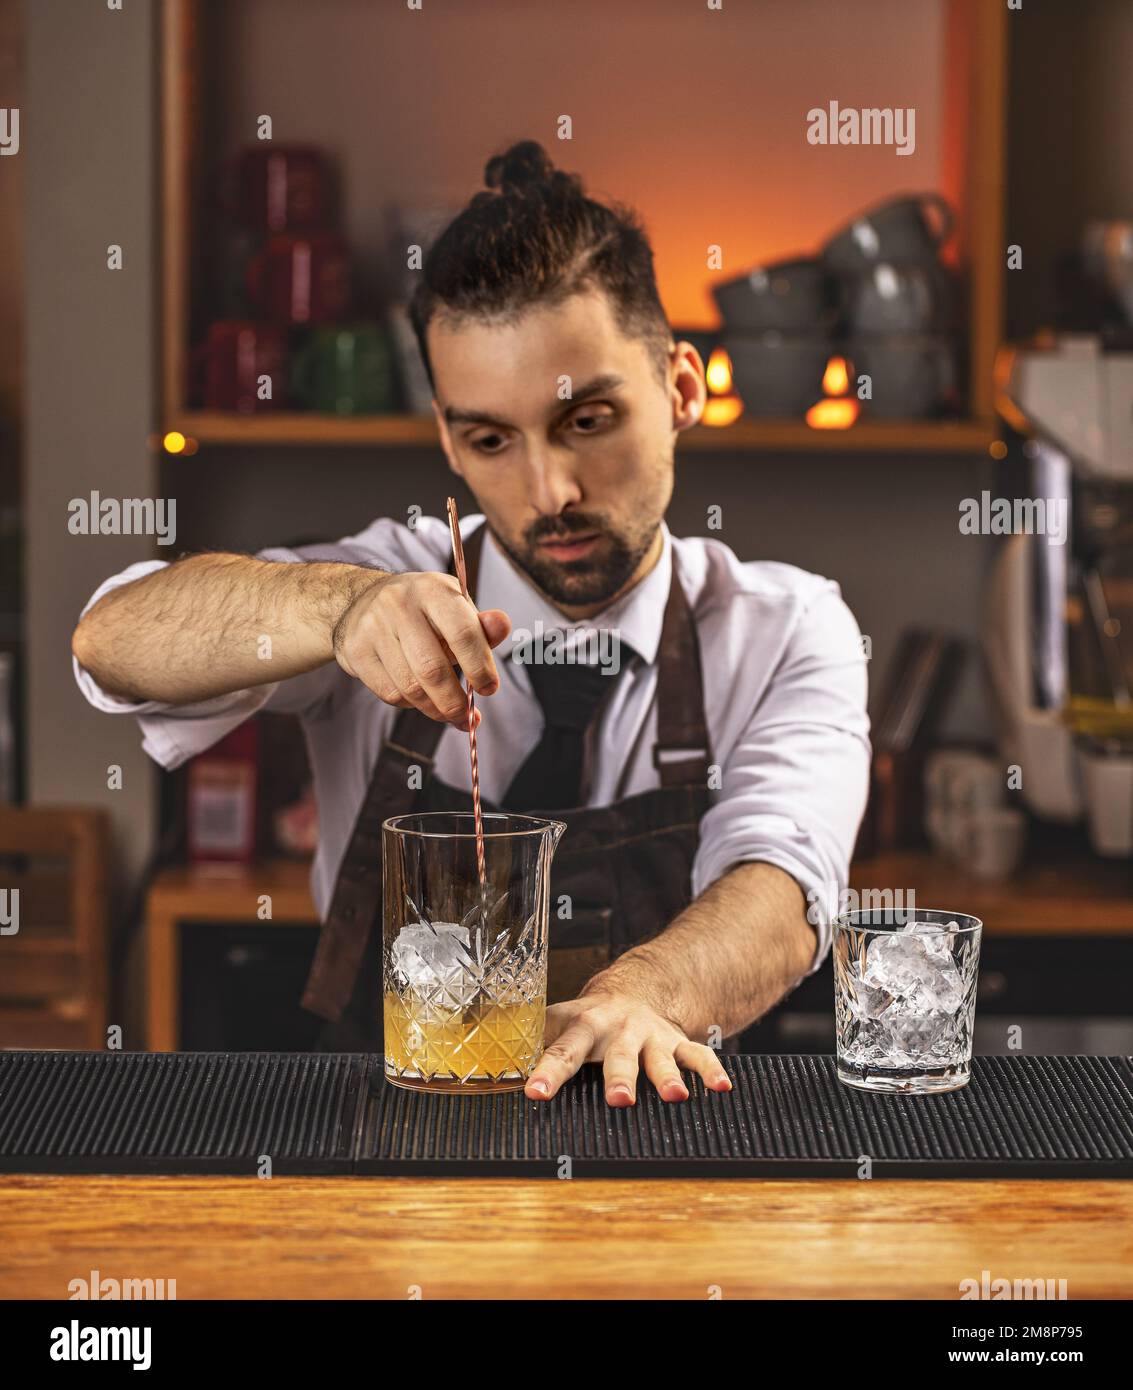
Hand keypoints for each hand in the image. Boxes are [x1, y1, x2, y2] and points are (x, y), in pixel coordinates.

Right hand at [333, 571, 510, 728]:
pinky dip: (411, 704)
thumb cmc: (422, 611)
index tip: (489, 689)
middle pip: (432, 668)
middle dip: (454, 701)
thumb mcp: (453, 608)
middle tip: (468, 716)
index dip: (480, 667)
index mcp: (432, 589)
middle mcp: (399, 604)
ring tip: (449, 714)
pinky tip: (420, 699)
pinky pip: (390, 692)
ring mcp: (373, 627)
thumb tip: (502, 625)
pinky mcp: (355, 651)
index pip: (462, 632)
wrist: (361, 602)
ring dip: (435, 709)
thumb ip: (481, 625)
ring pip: (410, 687)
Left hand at [523, 990, 733, 1105]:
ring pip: (659, 1057)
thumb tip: (481, 1058)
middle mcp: (618, 1030)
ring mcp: (651, 1036)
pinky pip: (698, 1054)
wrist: (636, 989)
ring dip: (668, 1076)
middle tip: (619, 1100)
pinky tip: (723, 1089)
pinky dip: (711, 1071)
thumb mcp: (558, 1021)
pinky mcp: (677, 1041)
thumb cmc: (587, 1019)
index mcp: (582, 1025)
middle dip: (619, 1077)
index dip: (548, 1072)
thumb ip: (530, 1040)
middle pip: (616, 1055)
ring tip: (677, 1096)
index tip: (534, 1092)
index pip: (561, 1050)